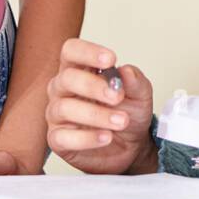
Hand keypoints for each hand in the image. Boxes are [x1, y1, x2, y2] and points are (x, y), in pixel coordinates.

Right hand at [45, 38, 154, 174]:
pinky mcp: (57, 139)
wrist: (131, 147)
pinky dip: (87, 138)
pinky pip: (62, 137)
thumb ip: (135, 81)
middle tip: (117, 96)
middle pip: (67, 78)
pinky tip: (106, 137)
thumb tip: (126, 71)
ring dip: (95, 115)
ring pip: (64, 108)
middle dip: (93, 86)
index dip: (87, 52)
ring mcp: (57, 114)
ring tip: (121, 121)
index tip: (110, 59)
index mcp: (80, 69)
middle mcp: (63, 89)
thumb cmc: (128, 113)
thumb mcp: (140, 95)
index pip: (71, 51)